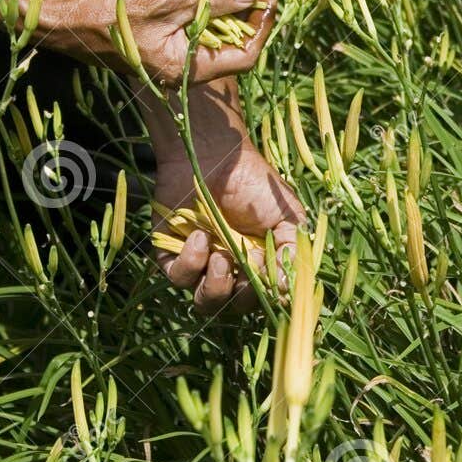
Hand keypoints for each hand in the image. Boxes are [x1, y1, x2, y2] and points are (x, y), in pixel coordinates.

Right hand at [56, 0, 278, 82]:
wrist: (65, 15)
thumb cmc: (111, 11)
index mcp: (188, 68)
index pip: (244, 54)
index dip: (260, 26)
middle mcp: (184, 66)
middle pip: (228, 34)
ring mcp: (172, 51)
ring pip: (208, 20)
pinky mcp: (161, 36)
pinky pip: (188, 15)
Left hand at [150, 103, 306, 315]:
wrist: (215, 154)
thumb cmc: (255, 183)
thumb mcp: (288, 217)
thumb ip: (292, 252)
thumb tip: (288, 289)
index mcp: (257, 264)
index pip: (262, 298)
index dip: (266, 295)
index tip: (270, 276)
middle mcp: (228, 269)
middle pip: (233, 306)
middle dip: (242, 293)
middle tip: (245, 263)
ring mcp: (199, 264)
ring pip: (204, 302)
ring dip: (216, 286)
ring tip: (219, 255)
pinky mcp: (170, 255)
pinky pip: (178, 278)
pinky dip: (191, 262)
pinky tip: (199, 235)